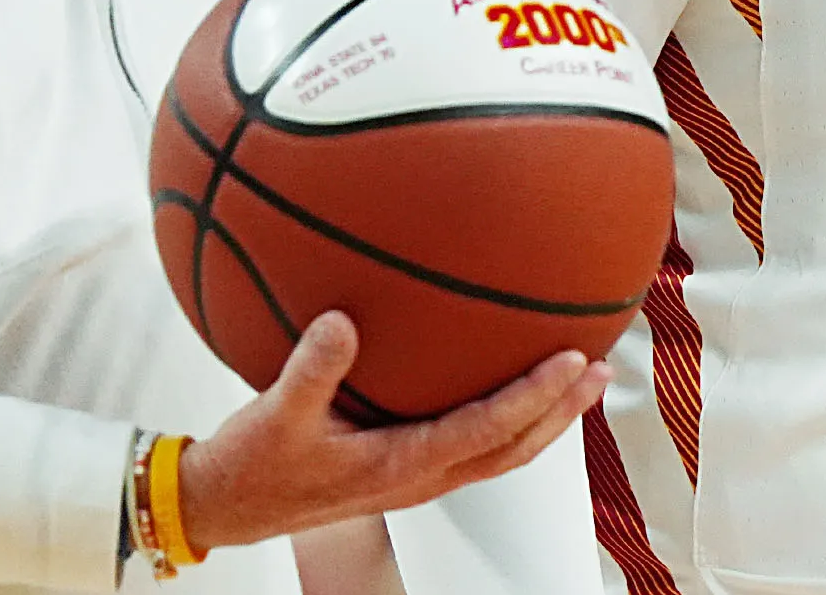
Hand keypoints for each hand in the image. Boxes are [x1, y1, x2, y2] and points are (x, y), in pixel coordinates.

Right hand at [175, 312, 606, 551]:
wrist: (226, 506)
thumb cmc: (252, 466)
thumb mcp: (275, 413)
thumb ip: (311, 368)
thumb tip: (341, 320)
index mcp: (400, 465)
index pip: (487, 430)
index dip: (534, 398)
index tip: (570, 361)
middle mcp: (418, 477)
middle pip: (512, 449)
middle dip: (561, 412)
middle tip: (599, 369)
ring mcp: (413, 478)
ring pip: (497, 452)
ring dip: (542, 419)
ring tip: (576, 379)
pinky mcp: (400, 470)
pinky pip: (470, 445)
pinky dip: (502, 418)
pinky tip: (501, 384)